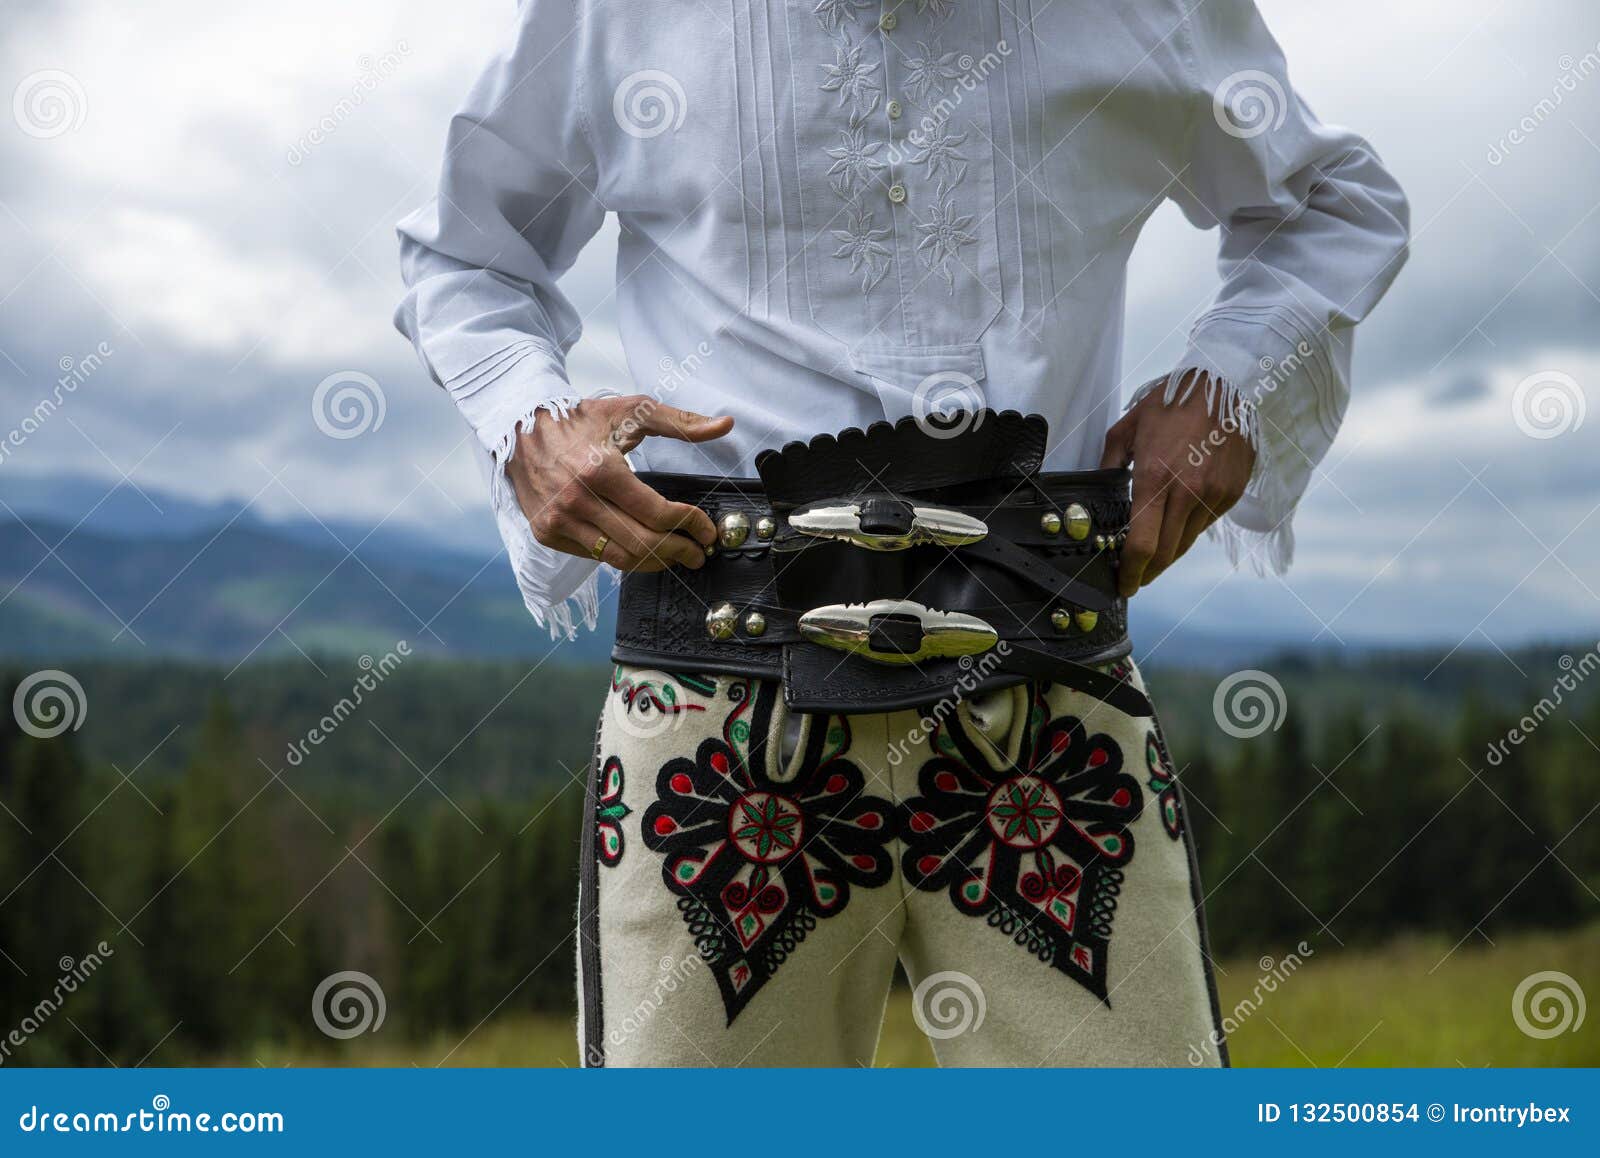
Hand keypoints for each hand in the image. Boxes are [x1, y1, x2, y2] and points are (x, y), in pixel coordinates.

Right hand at [507, 395, 733, 570]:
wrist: (518, 427)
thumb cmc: (580, 419)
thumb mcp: (631, 411)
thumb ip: (680, 422)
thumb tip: (724, 425)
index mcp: (600, 470)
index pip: (658, 513)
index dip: (691, 525)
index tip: (707, 530)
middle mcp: (577, 500)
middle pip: (644, 543)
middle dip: (680, 551)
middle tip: (699, 552)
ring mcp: (559, 520)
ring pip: (620, 558)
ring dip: (655, 562)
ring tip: (676, 556)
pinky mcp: (547, 533)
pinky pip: (595, 557)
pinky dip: (623, 557)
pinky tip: (642, 549)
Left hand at [1100, 371, 1256, 595]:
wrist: (1225, 384)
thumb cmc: (1171, 403)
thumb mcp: (1127, 428)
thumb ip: (1108, 464)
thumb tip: (1098, 491)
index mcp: (1154, 477)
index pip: (1142, 545)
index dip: (1130, 573)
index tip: (1122, 584)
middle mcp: (1187, 492)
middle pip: (1165, 554)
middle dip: (1146, 573)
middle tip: (1133, 578)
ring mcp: (1213, 495)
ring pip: (1186, 544)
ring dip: (1167, 555)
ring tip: (1151, 556)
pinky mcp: (1230, 493)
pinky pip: (1204, 524)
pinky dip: (1187, 530)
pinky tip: (1176, 523)